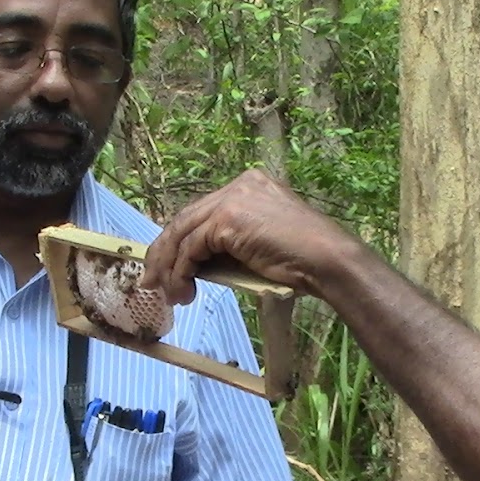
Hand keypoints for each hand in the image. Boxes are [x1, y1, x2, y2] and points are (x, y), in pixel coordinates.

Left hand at [142, 169, 362, 303]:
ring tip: (167, 295)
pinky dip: (181, 271)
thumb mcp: (258, 245)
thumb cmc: (303, 260)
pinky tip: (183, 290)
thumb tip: (196, 265)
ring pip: (183, 233)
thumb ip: (230, 244)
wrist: (326, 261)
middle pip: (185, 219)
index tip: (168, 269)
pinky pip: (191, 248)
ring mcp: (232, 198)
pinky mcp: (227, 218)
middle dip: (164, 254)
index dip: (179, 242)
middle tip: (152, 282)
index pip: (201, 213)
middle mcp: (238, 185)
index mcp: (248, 186)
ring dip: (169, 267)